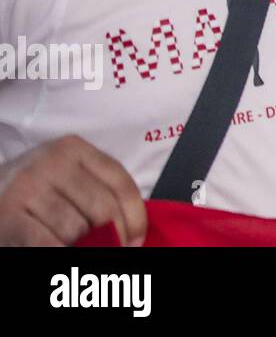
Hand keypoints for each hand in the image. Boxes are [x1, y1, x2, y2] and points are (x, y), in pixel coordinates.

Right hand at [0, 135, 146, 245]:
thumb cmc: (31, 191)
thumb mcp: (65, 178)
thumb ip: (96, 192)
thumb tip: (132, 231)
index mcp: (74, 149)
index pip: (120, 182)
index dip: (135, 216)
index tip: (137, 240)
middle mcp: (52, 162)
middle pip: (102, 207)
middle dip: (113, 236)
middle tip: (113, 250)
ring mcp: (28, 186)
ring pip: (76, 228)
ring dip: (82, 247)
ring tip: (78, 248)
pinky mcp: (8, 213)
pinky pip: (47, 242)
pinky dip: (60, 252)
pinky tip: (62, 252)